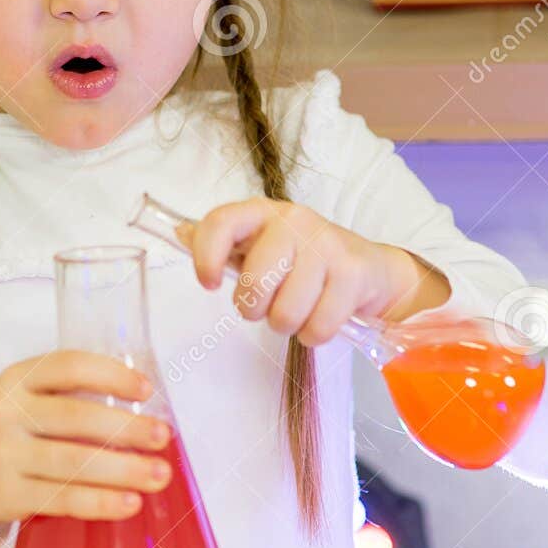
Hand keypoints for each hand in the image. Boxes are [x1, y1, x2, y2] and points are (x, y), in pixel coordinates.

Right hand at [0, 350, 173, 547]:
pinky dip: (101, 502)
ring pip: (73, 462)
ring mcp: (3, 456)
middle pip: (75, 417)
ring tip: (159, 474)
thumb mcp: (23, 399)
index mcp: (16, 379)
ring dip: (123, 469)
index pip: (68, 366)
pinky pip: (63, 499)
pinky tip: (130, 503)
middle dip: (126, 428)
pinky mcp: (6, 496)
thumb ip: (69, 396)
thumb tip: (142, 411)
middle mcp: (6, 413)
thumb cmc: (7, 433)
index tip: (146, 390)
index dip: (111, 375)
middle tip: (163, 437)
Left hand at [178, 197, 451, 343]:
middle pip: (254, 283)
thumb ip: (222, 243)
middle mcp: (294, 221)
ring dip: (287, 325)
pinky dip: (314, 335)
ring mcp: (327, 246)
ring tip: (297, 309)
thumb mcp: (260, 246)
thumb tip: (177, 232)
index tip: (207, 284)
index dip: (206, 257)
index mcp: (262, 212)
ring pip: (285, 313)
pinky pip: (317, 328)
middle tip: (265, 306)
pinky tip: (321, 316)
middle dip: (254, 308)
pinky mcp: (352, 274)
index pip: (221, 222)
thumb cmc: (302, 261)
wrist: (370, 268)